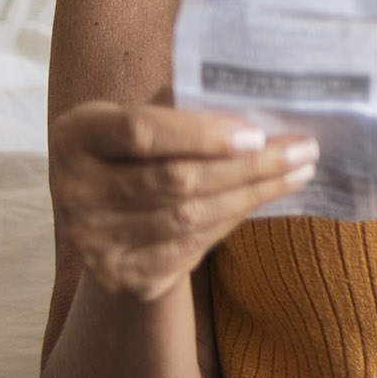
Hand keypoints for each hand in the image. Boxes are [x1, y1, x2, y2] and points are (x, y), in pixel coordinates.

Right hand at [50, 99, 316, 303]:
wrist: (104, 217)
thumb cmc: (136, 151)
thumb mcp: (141, 118)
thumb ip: (180, 109)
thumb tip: (255, 102)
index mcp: (76, 134)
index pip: (140, 132)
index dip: (200, 134)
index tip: (257, 133)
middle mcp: (74, 189)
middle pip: (176, 180)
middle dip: (248, 166)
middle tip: (302, 150)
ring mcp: (93, 239)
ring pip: (189, 218)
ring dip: (252, 195)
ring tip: (296, 173)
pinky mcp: (119, 275)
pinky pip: (190, 248)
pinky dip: (231, 221)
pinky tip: (261, 201)